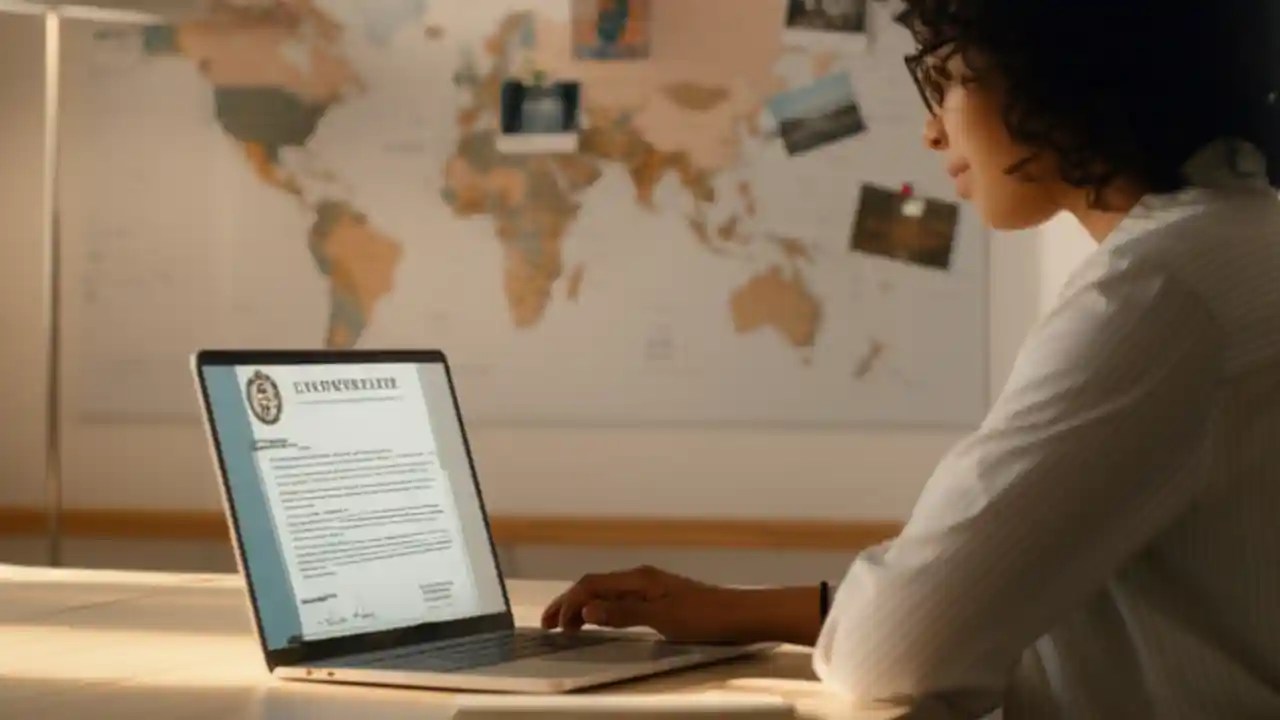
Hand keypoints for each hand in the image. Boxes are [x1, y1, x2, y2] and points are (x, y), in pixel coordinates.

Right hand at [540, 565, 822, 645]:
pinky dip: (601, 608)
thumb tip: (586, 610)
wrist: (741, 614)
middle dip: (568, 603)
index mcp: (638, 579)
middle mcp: (641, 578)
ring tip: (568, 625)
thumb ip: (623, 614)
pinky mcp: (660, 596)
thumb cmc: (705, 616)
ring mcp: (651, 586)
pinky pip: (619, 598)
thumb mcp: (661, 618)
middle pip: (594, 585)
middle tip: (549, 624)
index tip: (552, 624)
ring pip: (606, 591)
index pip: (590, 586)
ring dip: (583, 606)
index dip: (567, 604)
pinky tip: (601, 620)